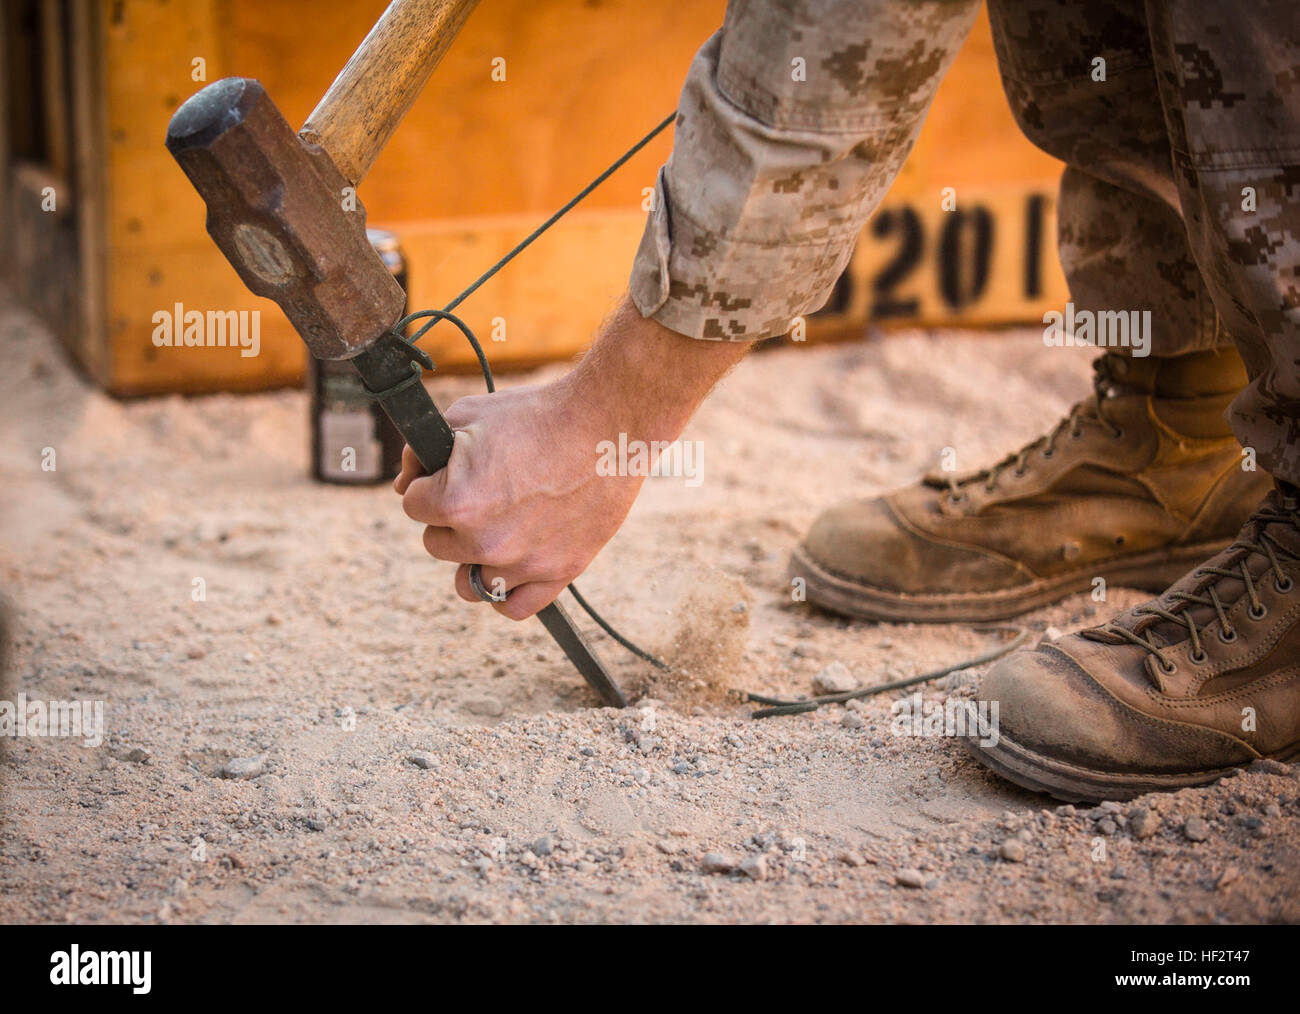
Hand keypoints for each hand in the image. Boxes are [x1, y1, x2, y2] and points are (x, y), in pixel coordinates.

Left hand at [394, 295, 748, 618]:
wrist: (607, 424)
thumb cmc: (537, 415)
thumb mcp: (466, 415)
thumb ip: (421, 452)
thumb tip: (406, 486)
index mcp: (456, 502)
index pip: (414, 506)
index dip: (432, 482)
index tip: (457, 470)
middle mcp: (485, 541)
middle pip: (437, 544)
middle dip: (452, 518)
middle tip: (487, 490)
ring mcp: (523, 563)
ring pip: (469, 583)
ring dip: (471, 559)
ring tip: (494, 530)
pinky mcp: (559, 573)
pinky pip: (514, 607)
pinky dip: (505, 593)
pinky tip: (509, 567)